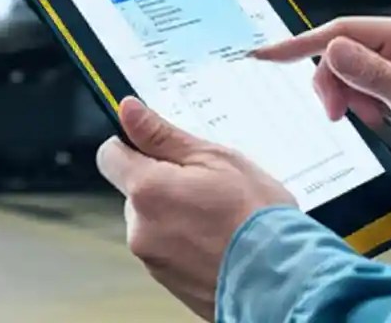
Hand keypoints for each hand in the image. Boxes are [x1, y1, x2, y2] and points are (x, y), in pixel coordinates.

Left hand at [96, 98, 295, 320]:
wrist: (280, 277)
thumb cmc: (255, 215)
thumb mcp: (216, 158)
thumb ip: (164, 135)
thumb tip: (129, 110)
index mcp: (148, 190)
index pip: (110, 156)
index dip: (132, 145)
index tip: (157, 147)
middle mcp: (140, 228)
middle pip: (135, 191)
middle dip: (163, 183)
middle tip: (207, 185)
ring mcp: (152, 259)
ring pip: (153, 221)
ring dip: (176, 214)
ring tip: (218, 216)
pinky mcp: (167, 281)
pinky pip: (166, 249)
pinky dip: (186, 241)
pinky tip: (219, 239)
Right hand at [253, 16, 390, 181]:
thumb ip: (371, 74)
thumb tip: (332, 49)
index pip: (342, 30)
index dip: (302, 43)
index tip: (269, 55)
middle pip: (340, 51)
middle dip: (332, 82)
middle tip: (338, 112)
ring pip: (347, 70)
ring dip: (347, 95)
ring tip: (370, 118)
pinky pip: (361, 84)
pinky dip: (359, 103)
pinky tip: (376, 117)